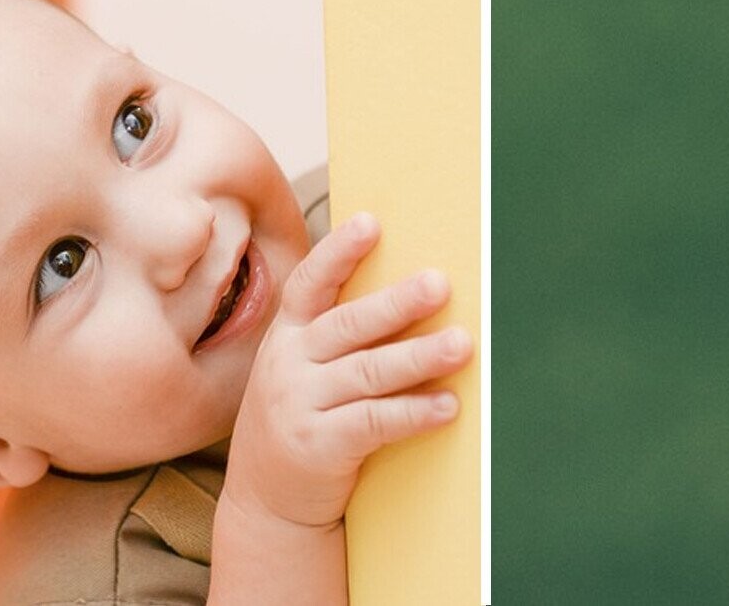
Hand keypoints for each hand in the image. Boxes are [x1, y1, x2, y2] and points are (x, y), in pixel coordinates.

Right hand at [222, 212, 473, 529]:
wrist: (266, 504)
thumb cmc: (300, 420)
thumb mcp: (300, 370)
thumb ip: (338, 337)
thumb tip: (410, 294)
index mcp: (287, 335)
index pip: (310, 284)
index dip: (340, 252)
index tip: (372, 223)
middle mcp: (288, 364)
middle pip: (348, 325)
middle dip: (398, 304)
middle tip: (440, 284)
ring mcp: (301, 406)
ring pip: (368, 373)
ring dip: (419, 357)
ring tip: (462, 344)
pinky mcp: (319, 447)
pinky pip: (374, 423)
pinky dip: (414, 413)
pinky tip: (447, 405)